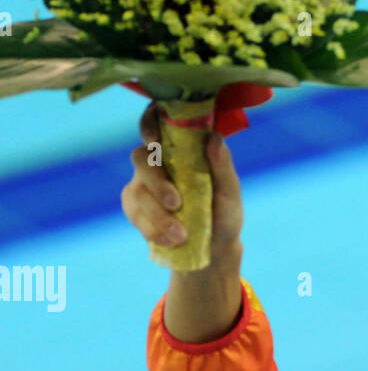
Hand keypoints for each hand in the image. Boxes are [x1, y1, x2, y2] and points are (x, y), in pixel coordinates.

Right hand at [120, 102, 243, 252]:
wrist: (215, 248)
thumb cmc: (224, 213)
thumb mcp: (230, 192)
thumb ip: (222, 165)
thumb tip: (214, 138)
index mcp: (180, 149)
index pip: (156, 122)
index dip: (149, 124)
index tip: (155, 141)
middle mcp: (158, 162)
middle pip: (140, 158)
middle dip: (156, 182)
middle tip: (176, 203)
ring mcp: (143, 184)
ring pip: (137, 191)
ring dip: (157, 215)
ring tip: (181, 235)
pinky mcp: (136, 207)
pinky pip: (134, 213)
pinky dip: (151, 228)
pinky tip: (169, 240)